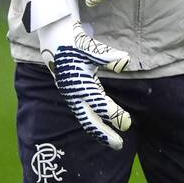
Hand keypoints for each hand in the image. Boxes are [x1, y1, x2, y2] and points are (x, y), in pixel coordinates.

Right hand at [42, 20, 133, 150]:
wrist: (55, 37)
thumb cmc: (74, 42)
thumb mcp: (90, 47)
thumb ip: (106, 55)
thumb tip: (125, 60)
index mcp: (77, 84)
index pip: (98, 103)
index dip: (113, 114)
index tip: (128, 123)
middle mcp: (73, 93)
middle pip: (88, 119)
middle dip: (103, 133)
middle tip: (119, 145)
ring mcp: (72, 94)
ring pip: (85, 117)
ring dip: (99, 130)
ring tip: (115, 141)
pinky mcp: (74, 92)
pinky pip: (84, 112)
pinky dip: (94, 121)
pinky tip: (104, 126)